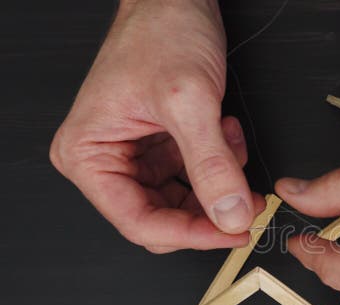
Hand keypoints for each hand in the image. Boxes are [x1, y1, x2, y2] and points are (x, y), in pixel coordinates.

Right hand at [50, 0, 263, 252]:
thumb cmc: (162, 31)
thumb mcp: (189, 101)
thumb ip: (211, 164)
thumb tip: (229, 214)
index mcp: (88, 154)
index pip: (138, 222)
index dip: (189, 235)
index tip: (232, 233)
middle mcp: (106, 159)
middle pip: (162, 218)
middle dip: (209, 210)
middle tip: (247, 203)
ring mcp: (135, 155)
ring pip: (184, 201)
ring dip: (219, 183)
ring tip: (232, 146)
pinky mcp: (161, 146)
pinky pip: (196, 177)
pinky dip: (220, 163)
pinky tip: (226, 132)